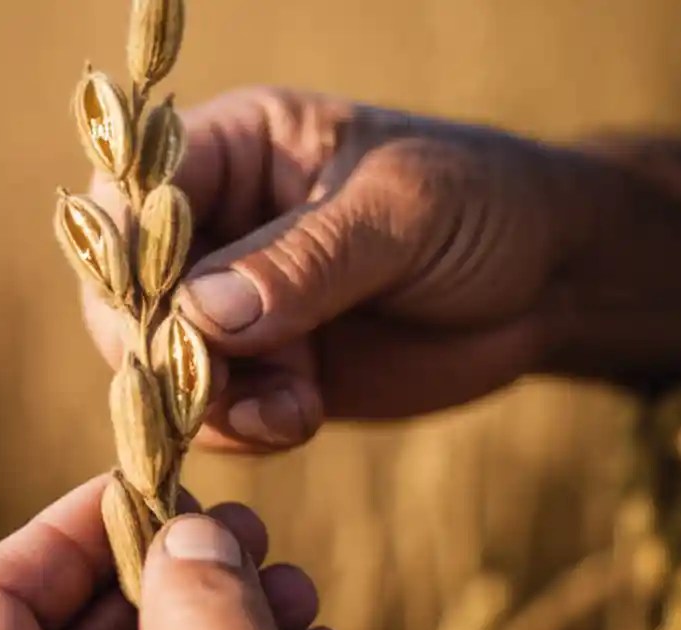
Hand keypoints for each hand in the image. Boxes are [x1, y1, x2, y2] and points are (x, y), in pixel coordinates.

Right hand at [84, 87, 680, 451]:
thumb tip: (200, 313)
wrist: (552, 282)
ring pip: (161, 362)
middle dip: (161, 347)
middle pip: (127, 290)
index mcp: (235, 149)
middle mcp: (218, 224)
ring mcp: (235, 304)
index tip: (161, 316)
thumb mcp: (403, 214)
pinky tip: (298, 421)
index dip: (128, 257)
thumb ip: (304, 260)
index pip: (137, 193)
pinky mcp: (263, 370)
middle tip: (214, 387)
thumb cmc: (483, 206)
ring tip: (288, 409)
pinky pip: (214, 411)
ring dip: (207, 401)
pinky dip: (241, 429)